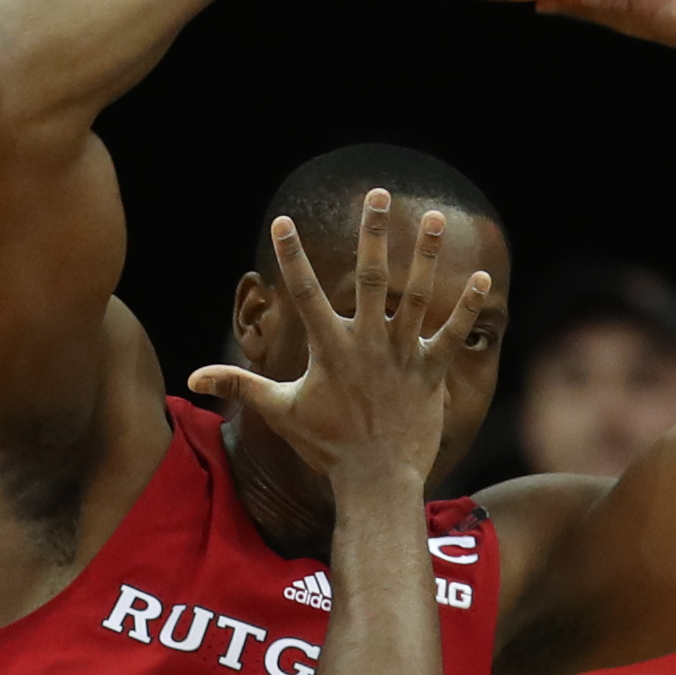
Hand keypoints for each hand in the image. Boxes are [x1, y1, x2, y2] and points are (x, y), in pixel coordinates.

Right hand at [192, 193, 486, 486]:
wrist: (377, 481)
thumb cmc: (327, 447)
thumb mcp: (281, 412)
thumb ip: (241, 386)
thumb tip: (192, 378)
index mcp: (330, 350)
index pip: (305, 294)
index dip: (291, 258)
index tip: (282, 222)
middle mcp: (368, 345)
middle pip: (371, 278)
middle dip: (372, 233)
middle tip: (376, 193)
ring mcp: (403, 356)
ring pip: (416, 295)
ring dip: (425, 255)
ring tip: (432, 216)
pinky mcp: (432, 372)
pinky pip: (453, 333)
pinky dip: (467, 306)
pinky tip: (482, 276)